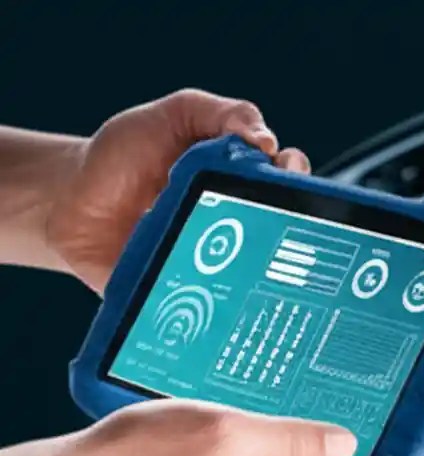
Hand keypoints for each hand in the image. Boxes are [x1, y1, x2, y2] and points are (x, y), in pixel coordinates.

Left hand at [45, 89, 310, 292]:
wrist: (64, 204)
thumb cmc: (120, 156)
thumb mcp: (173, 116)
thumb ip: (221, 113)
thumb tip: (267, 141)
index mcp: (239, 179)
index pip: (287, 180)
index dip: (296, 177)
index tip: (289, 173)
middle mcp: (238, 222)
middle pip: (285, 228)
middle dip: (293, 221)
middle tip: (278, 213)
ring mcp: (217, 262)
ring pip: (260, 272)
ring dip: (263, 266)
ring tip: (248, 252)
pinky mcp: (193, 296)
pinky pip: (220, 310)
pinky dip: (229, 309)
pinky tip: (228, 298)